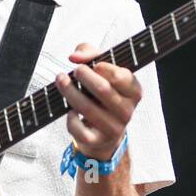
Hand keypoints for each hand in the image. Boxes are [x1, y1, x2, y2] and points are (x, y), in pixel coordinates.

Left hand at [55, 43, 141, 161]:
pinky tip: (69, 111)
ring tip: (61, 81)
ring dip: (70, 92)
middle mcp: (127, 110)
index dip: (103, 67)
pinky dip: (71, 119)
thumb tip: (75, 56)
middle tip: (74, 71)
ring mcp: (114, 128)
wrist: (104, 131)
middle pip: (102, 90)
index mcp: (134, 91)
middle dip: (84, 76)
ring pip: (87, 108)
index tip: (92, 64)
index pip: (121, 77)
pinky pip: (80, 130)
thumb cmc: (103, 93)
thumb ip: (91, 54)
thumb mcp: (102, 70)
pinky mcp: (98, 141)